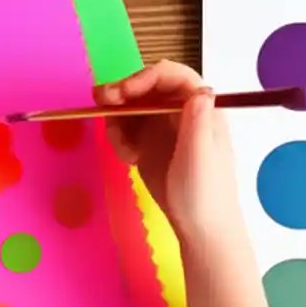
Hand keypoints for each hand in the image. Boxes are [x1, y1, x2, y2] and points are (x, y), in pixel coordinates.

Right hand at [98, 61, 243, 241]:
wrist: (199, 230)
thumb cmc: (204, 195)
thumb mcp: (200, 159)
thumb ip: (198, 123)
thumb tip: (201, 89)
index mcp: (200, 108)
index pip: (172, 76)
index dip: (145, 76)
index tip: (124, 92)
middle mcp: (180, 111)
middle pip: (147, 86)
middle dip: (123, 91)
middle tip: (101, 101)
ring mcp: (163, 126)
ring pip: (132, 105)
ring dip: (118, 118)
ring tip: (123, 148)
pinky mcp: (148, 142)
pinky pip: (125, 127)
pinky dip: (119, 138)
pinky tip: (128, 158)